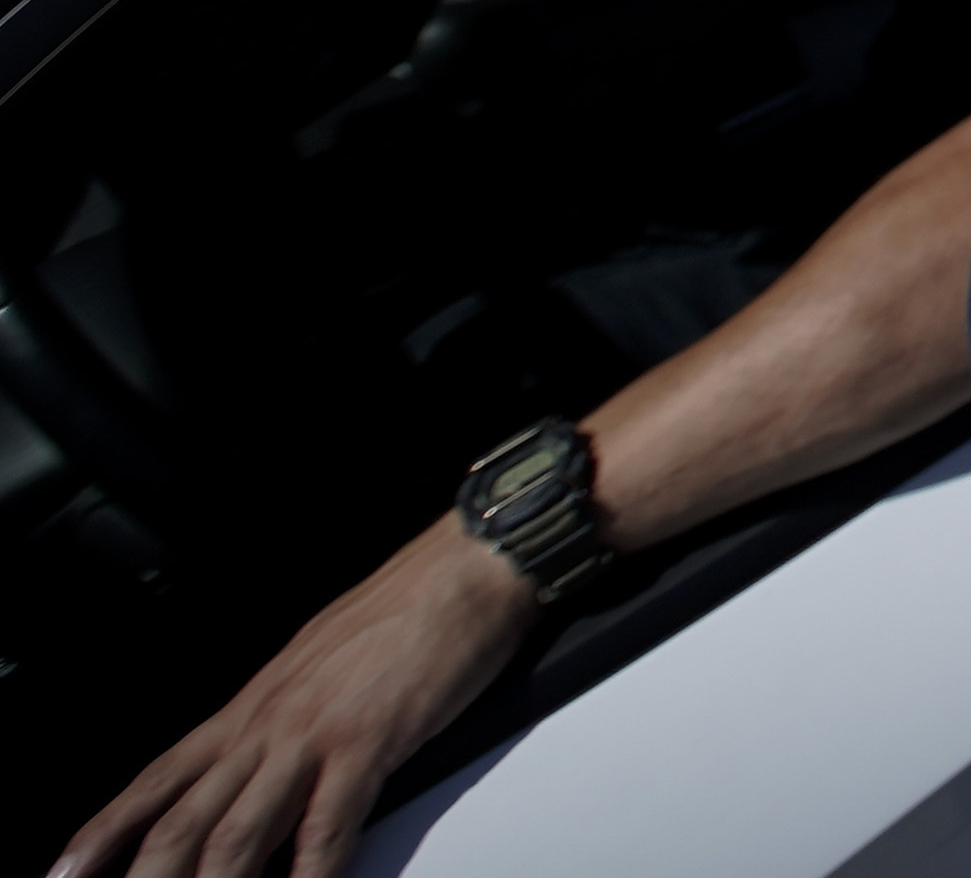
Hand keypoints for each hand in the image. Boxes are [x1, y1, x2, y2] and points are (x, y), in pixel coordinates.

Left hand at [57, 516, 530, 877]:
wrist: (467, 563)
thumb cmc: (405, 608)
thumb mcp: (318, 664)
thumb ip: (284, 721)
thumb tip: (266, 769)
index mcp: (252, 706)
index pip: (157, 780)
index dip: (105, 832)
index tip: (64, 871)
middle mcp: (268, 724)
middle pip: (181, 822)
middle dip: (148, 877)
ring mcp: (312, 734)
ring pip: (235, 834)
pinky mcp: (368, 739)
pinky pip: (326, 825)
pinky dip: (309, 874)